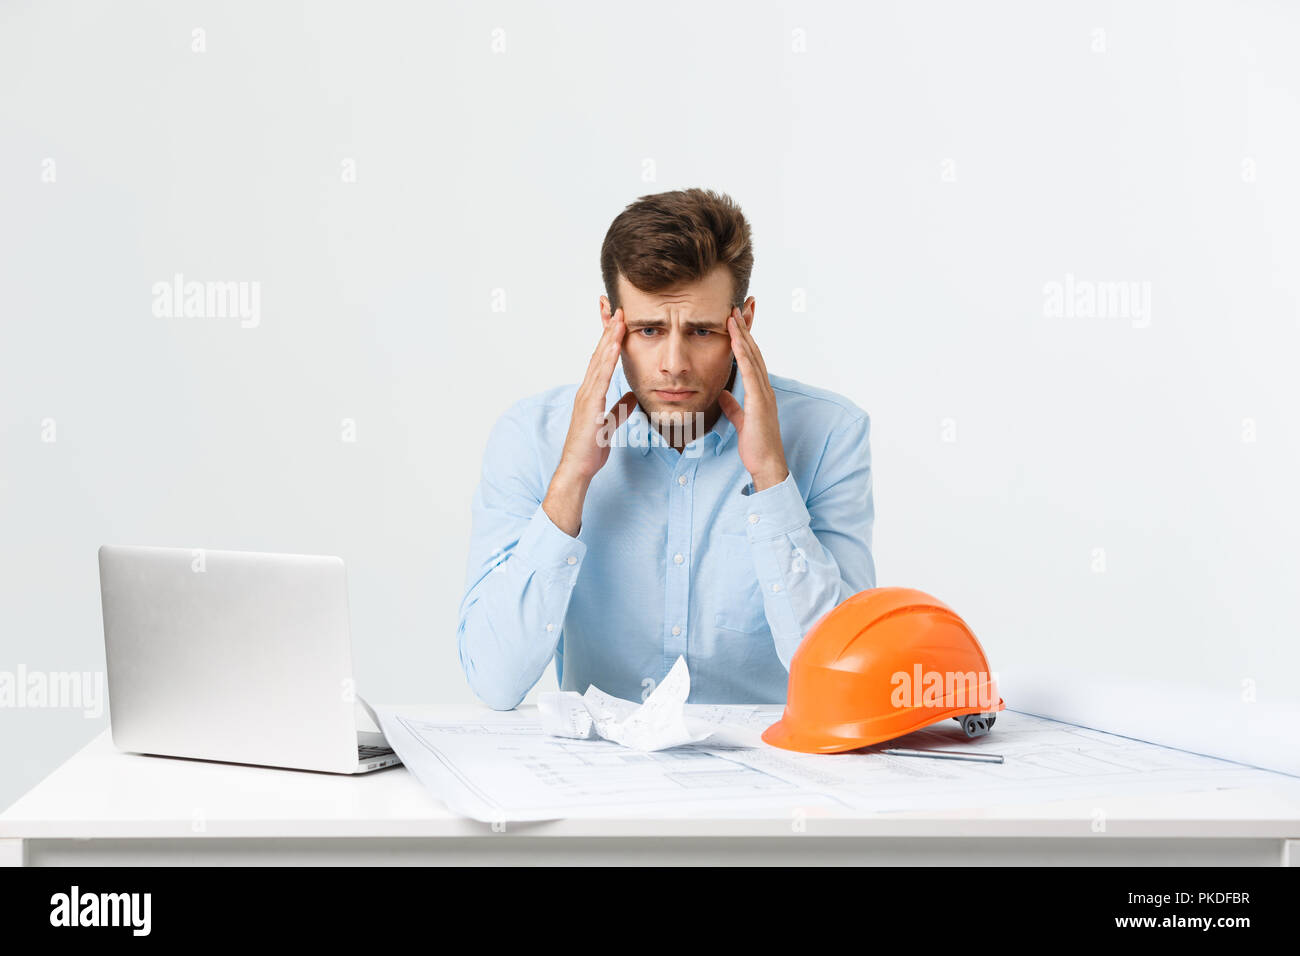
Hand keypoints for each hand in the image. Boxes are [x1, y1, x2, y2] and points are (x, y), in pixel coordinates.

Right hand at [556, 307, 637, 485]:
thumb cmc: (590, 448)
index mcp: (591, 393)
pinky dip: (607, 360)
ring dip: (609, 339)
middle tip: (617, 309)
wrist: (578, 467)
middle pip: (599, 354)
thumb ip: (620, 408)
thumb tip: (632, 396)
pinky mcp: (590, 405)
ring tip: (619, 319)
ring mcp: (586, 396)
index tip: (619, 322)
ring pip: (599, 361)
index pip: (602, 361)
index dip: (610, 340)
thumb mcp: (611, 424)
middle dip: (608, 331)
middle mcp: (587, 390)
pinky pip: (601, 378)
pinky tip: (614, 345)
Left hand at [718, 307, 789, 491]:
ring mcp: (764, 393)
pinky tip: (736, 340)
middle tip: (735, 309)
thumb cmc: (756, 446)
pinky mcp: (760, 401)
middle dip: (744, 330)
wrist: (767, 463)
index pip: (751, 360)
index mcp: (760, 392)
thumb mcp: (740, 421)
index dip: (743, 340)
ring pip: (753, 357)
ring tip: (733, 316)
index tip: (733, 323)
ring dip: (743, 336)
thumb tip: (724, 394)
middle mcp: (764, 388)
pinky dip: (743, 354)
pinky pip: (750, 372)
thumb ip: (733, 407)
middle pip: (753, 352)